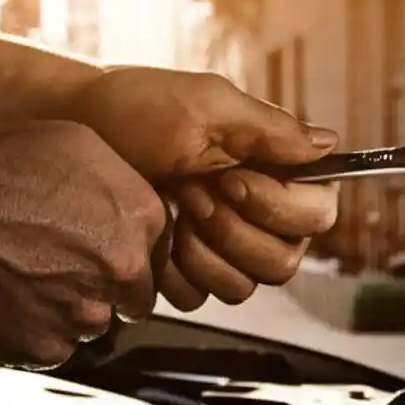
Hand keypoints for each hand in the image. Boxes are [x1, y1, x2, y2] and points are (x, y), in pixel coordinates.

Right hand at [0, 120, 167, 368]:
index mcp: (135, 213)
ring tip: (20, 274)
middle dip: (102, 284)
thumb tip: (129, 203)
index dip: (123, 249)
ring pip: (90, 324)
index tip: (99, 248)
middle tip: (56, 264)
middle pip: (132, 296)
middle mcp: (119, 266)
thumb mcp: (70, 142)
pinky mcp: (42, 346)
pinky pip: (51, 347)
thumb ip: (117, 182)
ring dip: (65, 308)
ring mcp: (81, 311)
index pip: (158, 251)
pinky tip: (3, 295)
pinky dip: (31, 329)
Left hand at [65, 67, 339, 308]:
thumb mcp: (205, 105)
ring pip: (241, 288)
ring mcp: (214, 246)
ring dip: (201, 252)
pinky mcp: (177, 269)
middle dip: (231, 231)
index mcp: (271, 171)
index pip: (318, 215)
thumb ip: (268, 129)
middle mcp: (252, 214)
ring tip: (170, 206)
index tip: (230, 178)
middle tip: (191, 191)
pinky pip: (194, 298)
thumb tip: (330, 144)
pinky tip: (151, 236)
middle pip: (283, 262)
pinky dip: (171, 272)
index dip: (280, 208)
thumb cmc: (137, 107)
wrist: (74, 127)